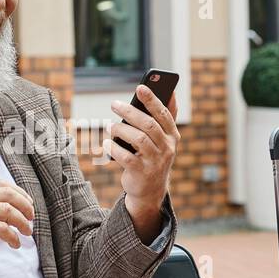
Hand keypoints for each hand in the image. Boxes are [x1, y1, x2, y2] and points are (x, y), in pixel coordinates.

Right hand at [0, 180, 35, 277]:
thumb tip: (25, 208)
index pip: (1, 184)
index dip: (20, 193)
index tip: (30, 205)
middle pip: (7, 193)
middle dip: (25, 205)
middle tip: (31, 218)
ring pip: (7, 209)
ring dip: (22, 222)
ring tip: (27, 232)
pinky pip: (2, 228)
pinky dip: (13, 237)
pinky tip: (15, 244)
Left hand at [103, 84, 179, 235]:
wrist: (150, 190)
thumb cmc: (152, 157)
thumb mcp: (162, 139)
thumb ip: (165, 118)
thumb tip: (171, 92)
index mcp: (172, 136)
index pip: (163, 114)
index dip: (152, 100)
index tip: (140, 87)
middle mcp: (167, 148)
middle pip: (148, 125)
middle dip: (130, 112)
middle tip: (114, 104)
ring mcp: (155, 162)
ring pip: (138, 140)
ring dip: (120, 130)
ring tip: (109, 126)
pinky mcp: (141, 173)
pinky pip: (126, 157)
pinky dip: (114, 148)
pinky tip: (106, 143)